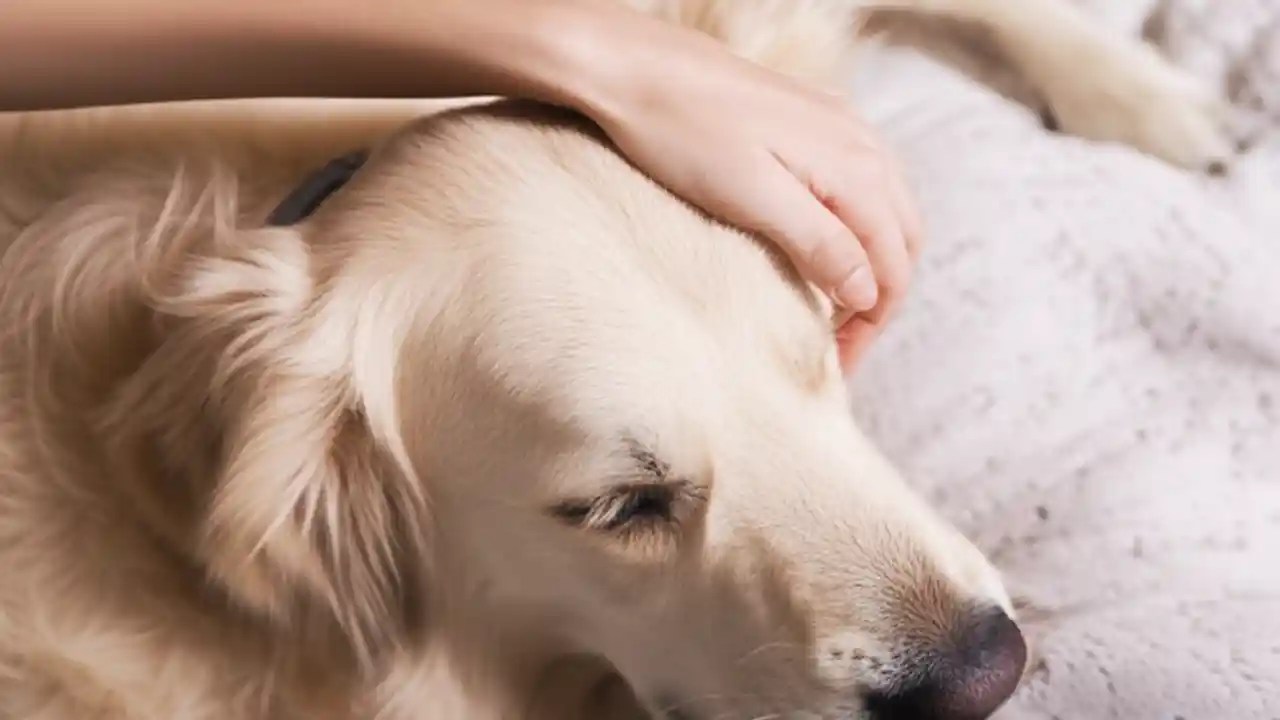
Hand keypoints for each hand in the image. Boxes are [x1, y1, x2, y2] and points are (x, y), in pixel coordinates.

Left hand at [578, 13, 923, 372]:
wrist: (636, 67)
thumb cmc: (685, 132)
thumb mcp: (755, 199)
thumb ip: (821, 244)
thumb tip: (869, 292)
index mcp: (856, 168)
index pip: (892, 267)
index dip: (871, 324)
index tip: (837, 365)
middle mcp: (863, 142)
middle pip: (901, 241)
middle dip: (878, 299)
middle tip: (837, 345)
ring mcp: (841, 125)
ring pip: (887, 211)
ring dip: (872, 263)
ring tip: (832, 305)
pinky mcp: (814, 118)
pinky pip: (863, 183)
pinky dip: (859, 226)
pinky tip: (826, 245)